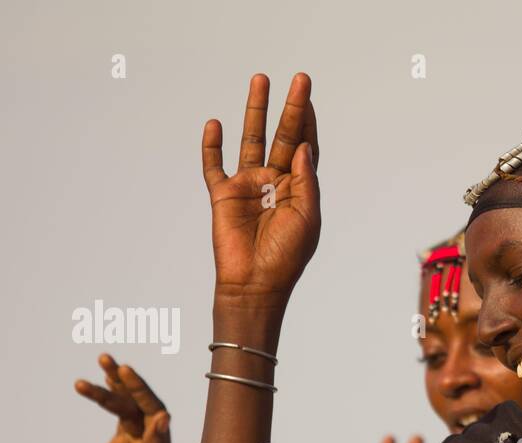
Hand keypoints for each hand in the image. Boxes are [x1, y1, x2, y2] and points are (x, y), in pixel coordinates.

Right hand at [74, 355, 175, 442]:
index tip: (123, 371)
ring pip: (127, 408)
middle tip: (106, 359)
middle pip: (142, 404)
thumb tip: (164, 418)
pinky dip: (104, 401)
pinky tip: (89, 387)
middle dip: (126, 382)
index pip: (155, 412)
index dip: (140, 390)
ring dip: (110, 388)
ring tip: (93, 368)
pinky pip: (116, 418)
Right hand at [201, 73, 320, 314]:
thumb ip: (305, 180)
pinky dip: (212, 145)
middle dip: (290, 107)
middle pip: (282, 135)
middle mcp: (274, 182)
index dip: (309, 121)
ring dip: (256, 111)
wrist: (254, 284)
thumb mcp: (307, 217)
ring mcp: (248, 186)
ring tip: (260, 80)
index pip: (305, 147)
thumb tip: (303, 144)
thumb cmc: (286, 256)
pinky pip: (214, 165)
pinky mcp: (223, 194)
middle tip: (299, 77)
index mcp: (298, 188)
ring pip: (251, 139)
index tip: (310, 96)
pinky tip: (215, 123)